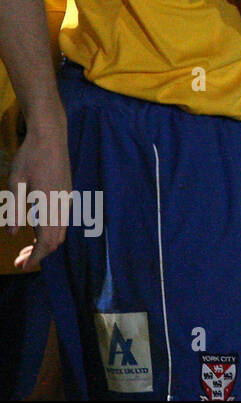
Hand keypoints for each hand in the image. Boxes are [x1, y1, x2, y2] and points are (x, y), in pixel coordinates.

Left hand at [8, 121, 70, 270]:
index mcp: (50, 203)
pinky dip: (50, 232)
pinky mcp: (65, 193)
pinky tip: (35, 229)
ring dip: (45, 243)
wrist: (51, 136)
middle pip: (56, 239)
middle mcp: (62, 204)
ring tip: (26, 250)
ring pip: (60, 230)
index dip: (36, 256)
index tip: (23, 265)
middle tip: (20, 261)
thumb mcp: (15, 182)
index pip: (47, 240)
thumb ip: (15, 209)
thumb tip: (13, 234)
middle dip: (40, 254)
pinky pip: (61, 220)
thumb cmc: (30, 157)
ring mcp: (66, 199)